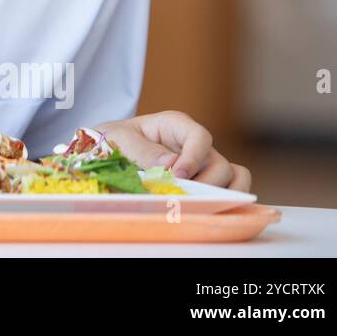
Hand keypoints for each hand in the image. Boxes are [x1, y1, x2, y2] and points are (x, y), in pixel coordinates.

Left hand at [96, 111, 251, 191]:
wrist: (102, 153)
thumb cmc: (112, 140)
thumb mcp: (118, 138)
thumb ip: (141, 149)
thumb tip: (171, 164)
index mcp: (174, 125)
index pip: (199, 136)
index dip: (193, 157)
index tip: (177, 175)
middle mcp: (193, 144)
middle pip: (219, 163)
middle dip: (206, 183)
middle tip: (183, 196)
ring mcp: (202, 164)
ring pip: (234, 177)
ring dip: (223, 194)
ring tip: (198, 204)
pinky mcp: (205, 181)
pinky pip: (233, 188)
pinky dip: (229, 199)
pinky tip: (208, 210)